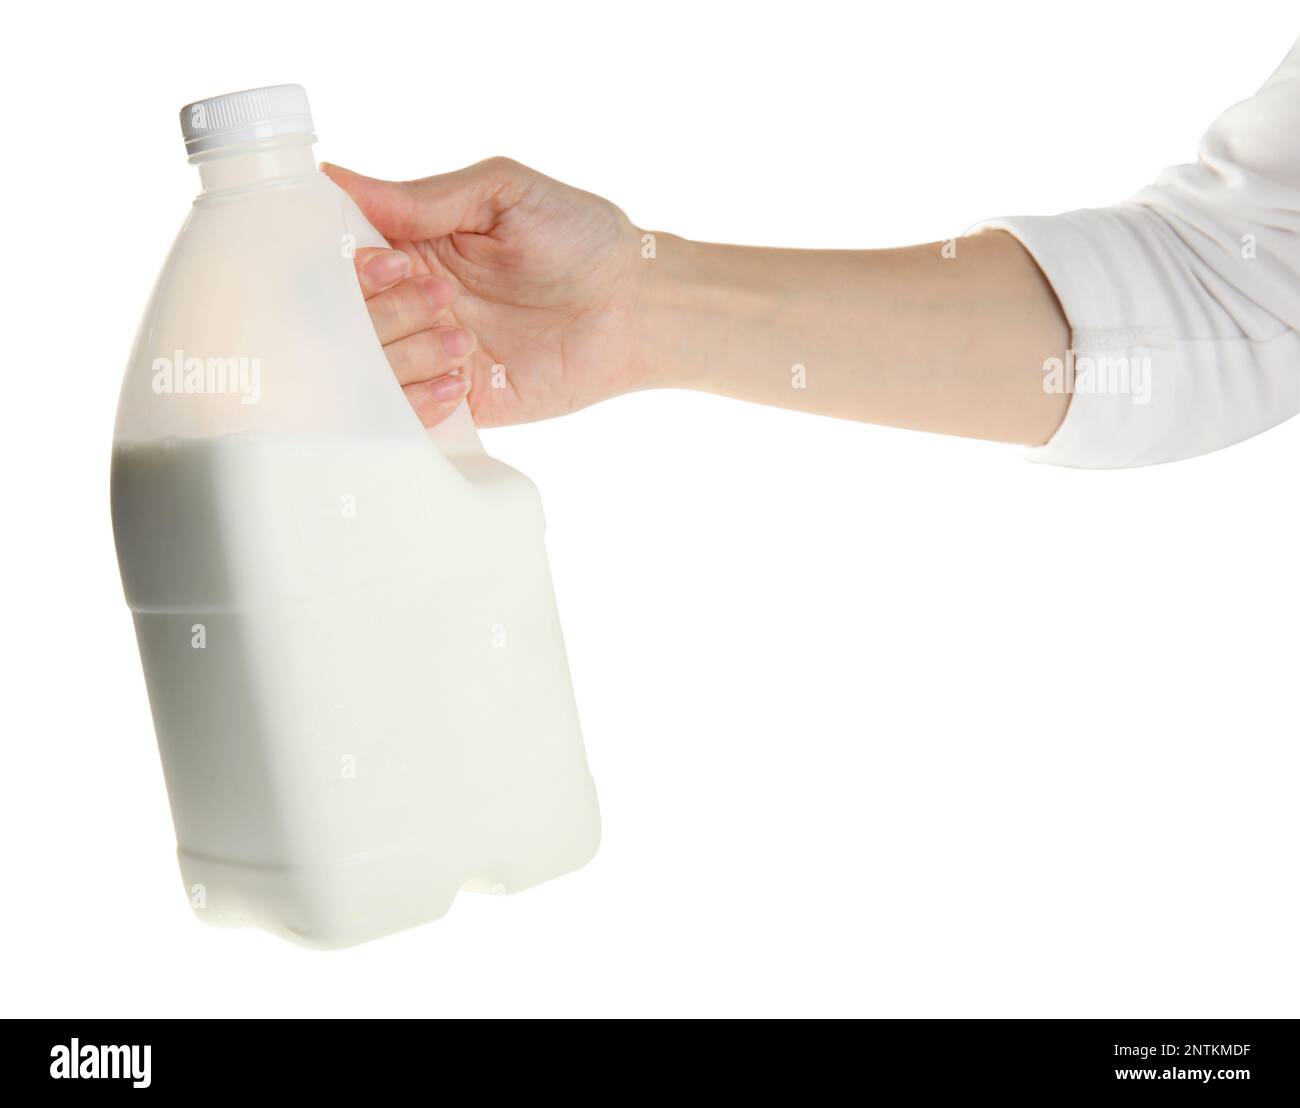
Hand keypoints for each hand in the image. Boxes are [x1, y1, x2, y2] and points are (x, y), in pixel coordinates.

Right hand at [323, 158, 648, 427]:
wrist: (637, 306)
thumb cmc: (579, 236)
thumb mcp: (503, 192)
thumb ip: (424, 197)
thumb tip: (335, 179)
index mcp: (411, 248)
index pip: (338, 261)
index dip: (349, 265)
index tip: (390, 261)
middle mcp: (412, 305)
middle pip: (343, 321)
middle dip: (382, 311)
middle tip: (440, 295)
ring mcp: (433, 356)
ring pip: (369, 371)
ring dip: (406, 354)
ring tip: (463, 338)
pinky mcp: (462, 403)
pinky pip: (408, 418)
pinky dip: (418, 403)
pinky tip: (459, 380)